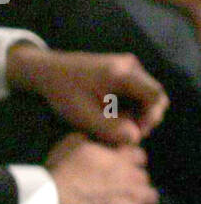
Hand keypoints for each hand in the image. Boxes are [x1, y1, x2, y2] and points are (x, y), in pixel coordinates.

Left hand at [7, 45, 167, 144]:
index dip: (151, 118)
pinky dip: (132, 105)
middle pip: (154, 94)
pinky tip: (116, 118)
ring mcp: (127, 65)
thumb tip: (135, 138)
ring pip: (146, 92)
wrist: (48, 71)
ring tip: (121, 128)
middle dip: (147, 117)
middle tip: (129, 135)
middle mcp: (130, 65)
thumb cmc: (64, 94)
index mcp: (123, 74)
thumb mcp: (84, 116)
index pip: (155, 96)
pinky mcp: (121, 68)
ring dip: (139, 112)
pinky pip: (136, 89)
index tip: (136, 134)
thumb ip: (109, 128)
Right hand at [46, 133, 164, 203]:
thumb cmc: (61, 171)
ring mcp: (134, 197)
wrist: (55, 199)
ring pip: (152, 196)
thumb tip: (101, 136)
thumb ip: (93, 138)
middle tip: (121, 190)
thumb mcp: (73, 142)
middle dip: (135, 182)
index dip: (132, 161)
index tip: (123, 167)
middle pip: (144, 177)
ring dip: (144, 200)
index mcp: (120, 156)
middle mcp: (131, 174)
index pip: (139, 155)